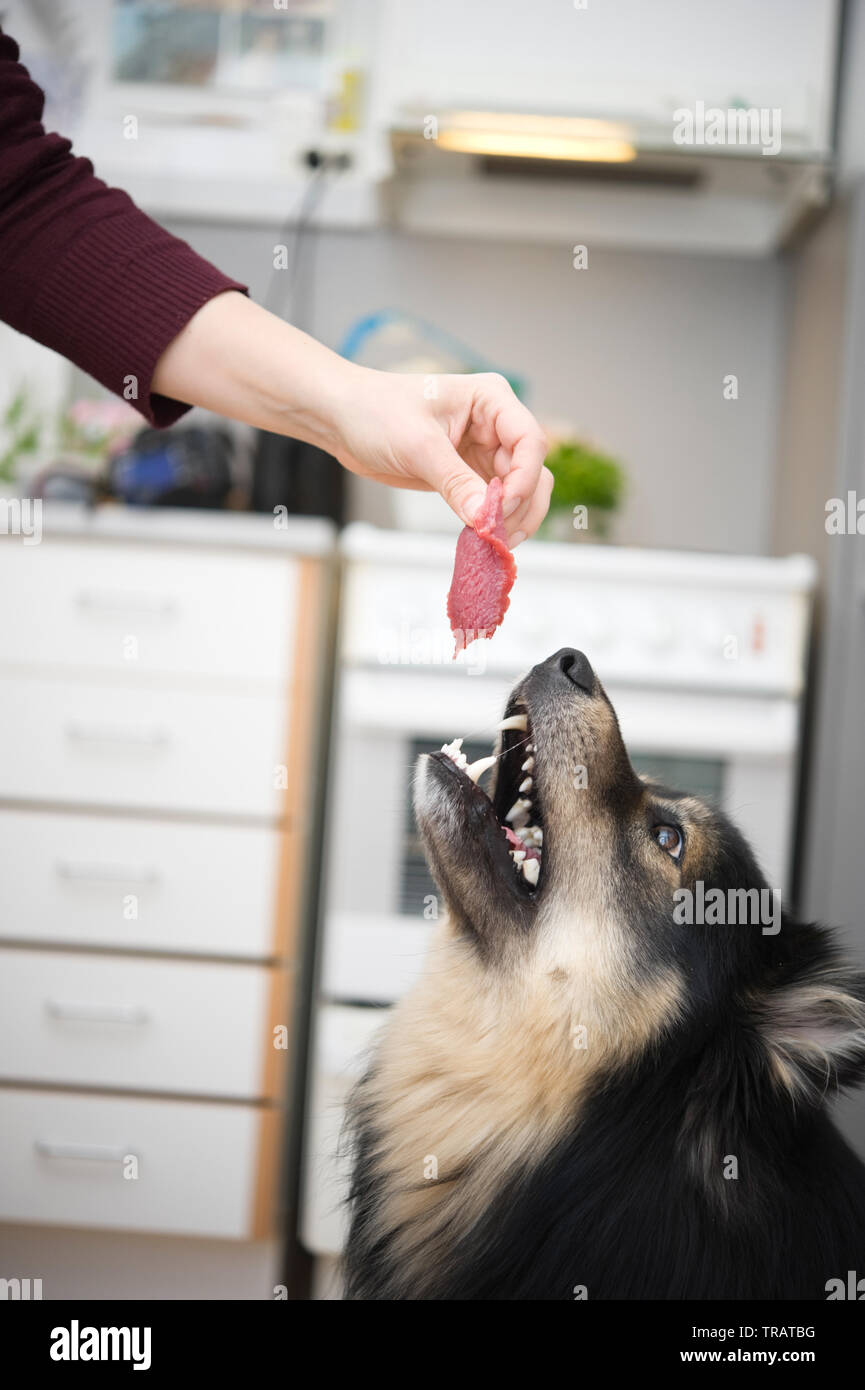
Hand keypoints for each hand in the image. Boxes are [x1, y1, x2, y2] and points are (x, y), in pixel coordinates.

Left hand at [332, 368, 551, 544]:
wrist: (343, 420)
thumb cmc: (375, 412)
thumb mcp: (418, 447)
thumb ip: (456, 483)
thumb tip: (486, 519)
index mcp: (491, 400)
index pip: (530, 441)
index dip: (525, 478)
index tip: (502, 508)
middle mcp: (495, 424)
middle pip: (533, 470)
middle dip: (521, 505)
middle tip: (497, 536)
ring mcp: (485, 451)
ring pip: (521, 491)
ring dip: (513, 519)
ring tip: (491, 543)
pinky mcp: (469, 474)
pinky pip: (494, 502)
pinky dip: (493, 522)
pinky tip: (480, 538)